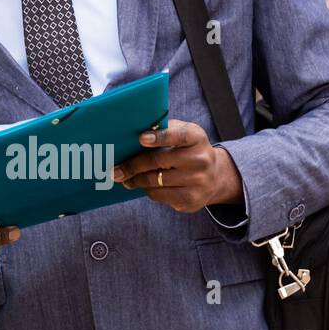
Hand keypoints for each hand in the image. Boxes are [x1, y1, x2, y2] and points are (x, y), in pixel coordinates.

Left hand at [112, 120, 242, 212]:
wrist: (214, 176)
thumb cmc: (187, 149)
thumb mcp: (182, 134)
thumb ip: (162, 130)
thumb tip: (129, 133)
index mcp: (196, 137)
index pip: (178, 135)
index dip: (159, 136)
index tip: (141, 138)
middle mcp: (201, 159)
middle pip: (158, 160)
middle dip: (133, 165)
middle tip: (115, 170)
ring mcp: (199, 181)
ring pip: (155, 181)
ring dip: (135, 180)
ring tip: (123, 178)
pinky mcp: (192, 199)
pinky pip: (160, 196)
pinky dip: (147, 190)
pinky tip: (141, 186)